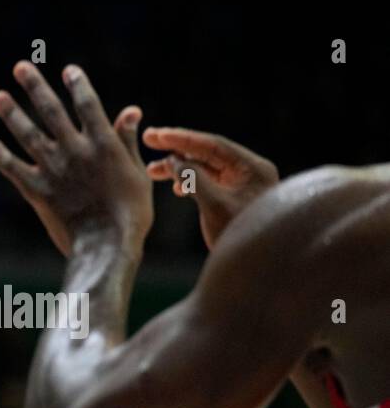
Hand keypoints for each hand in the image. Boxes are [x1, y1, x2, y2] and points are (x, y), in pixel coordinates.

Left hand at [0, 62, 152, 256]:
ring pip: (27, 134)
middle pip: (51, 111)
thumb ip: (128, 140)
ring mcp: (53, 169)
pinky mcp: (36, 190)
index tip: (68, 70)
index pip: (88, 105)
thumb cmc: (130, 214)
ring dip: (11, 114)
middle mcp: (75, 150)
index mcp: (103, 144)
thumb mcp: (137, 173)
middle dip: (35, 87)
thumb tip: (131, 110)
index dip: (78, 86)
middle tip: (20, 68)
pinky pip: (12, 167)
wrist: (107, 246)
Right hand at [142, 127, 278, 249]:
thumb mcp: (213, 204)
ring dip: (179, 168)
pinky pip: (209, 183)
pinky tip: (175, 189)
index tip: (155, 135)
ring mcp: (244, 187)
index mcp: (252, 168)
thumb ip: (193, 177)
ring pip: (206, 169)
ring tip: (152, 171)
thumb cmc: (239, 236)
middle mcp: (250, 173)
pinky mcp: (236, 200)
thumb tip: (174, 160)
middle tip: (148, 142)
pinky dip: (189, 182)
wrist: (259, 271)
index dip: (181, 138)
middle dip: (177, 151)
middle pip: (208, 154)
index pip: (212, 144)